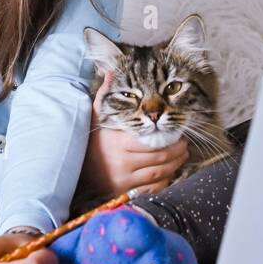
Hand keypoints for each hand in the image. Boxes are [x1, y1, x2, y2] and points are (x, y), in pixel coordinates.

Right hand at [80, 70, 188, 196]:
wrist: (78, 172)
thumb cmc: (92, 141)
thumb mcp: (96, 116)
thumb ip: (105, 93)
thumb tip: (110, 71)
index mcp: (118, 143)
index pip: (152, 141)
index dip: (169, 136)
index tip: (177, 128)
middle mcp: (123, 163)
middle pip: (160, 157)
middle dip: (177, 149)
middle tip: (184, 141)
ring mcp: (125, 180)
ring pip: (160, 173)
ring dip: (176, 164)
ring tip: (182, 154)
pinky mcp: (127, 192)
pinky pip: (154, 188)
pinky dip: (165, 180)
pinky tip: (170, 171)